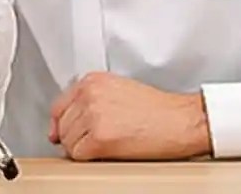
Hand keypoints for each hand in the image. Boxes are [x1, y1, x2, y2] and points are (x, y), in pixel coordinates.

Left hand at [48, 72, 212, 161]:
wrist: (181, 120)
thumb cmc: (158, 109)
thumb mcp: (117, 91)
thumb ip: (89, 102)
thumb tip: (62, 127)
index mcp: (92, 81)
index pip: (59, 106)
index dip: (61, 124)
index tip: (62, 134)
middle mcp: (90, 95)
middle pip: (62, 126)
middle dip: (74, 137)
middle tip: (94, 142)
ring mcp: (93, 115)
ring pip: (69, 142)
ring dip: (83, 149)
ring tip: (105, 146)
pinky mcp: (100, 138)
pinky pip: (79, 155)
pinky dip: (90, 158)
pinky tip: (107, 153)